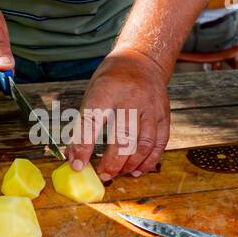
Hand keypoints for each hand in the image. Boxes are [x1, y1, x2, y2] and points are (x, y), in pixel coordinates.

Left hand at [67, 47, 169, 180]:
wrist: (141, 61)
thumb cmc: (111, 80)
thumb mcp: (92, 94)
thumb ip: (83, 125)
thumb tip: (73, 155)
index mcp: (106, 90)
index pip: (92, 122)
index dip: (84, 146)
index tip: (78, 165)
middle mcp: (131, 98)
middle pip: (123, 138)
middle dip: (112, 163)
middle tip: (103, 175)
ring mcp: (150, 107)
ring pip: (143, 143)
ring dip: (131, 164)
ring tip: (119, 174)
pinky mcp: (164, 114)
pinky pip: (159, 142)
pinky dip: (149, 160)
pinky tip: (138, 169)